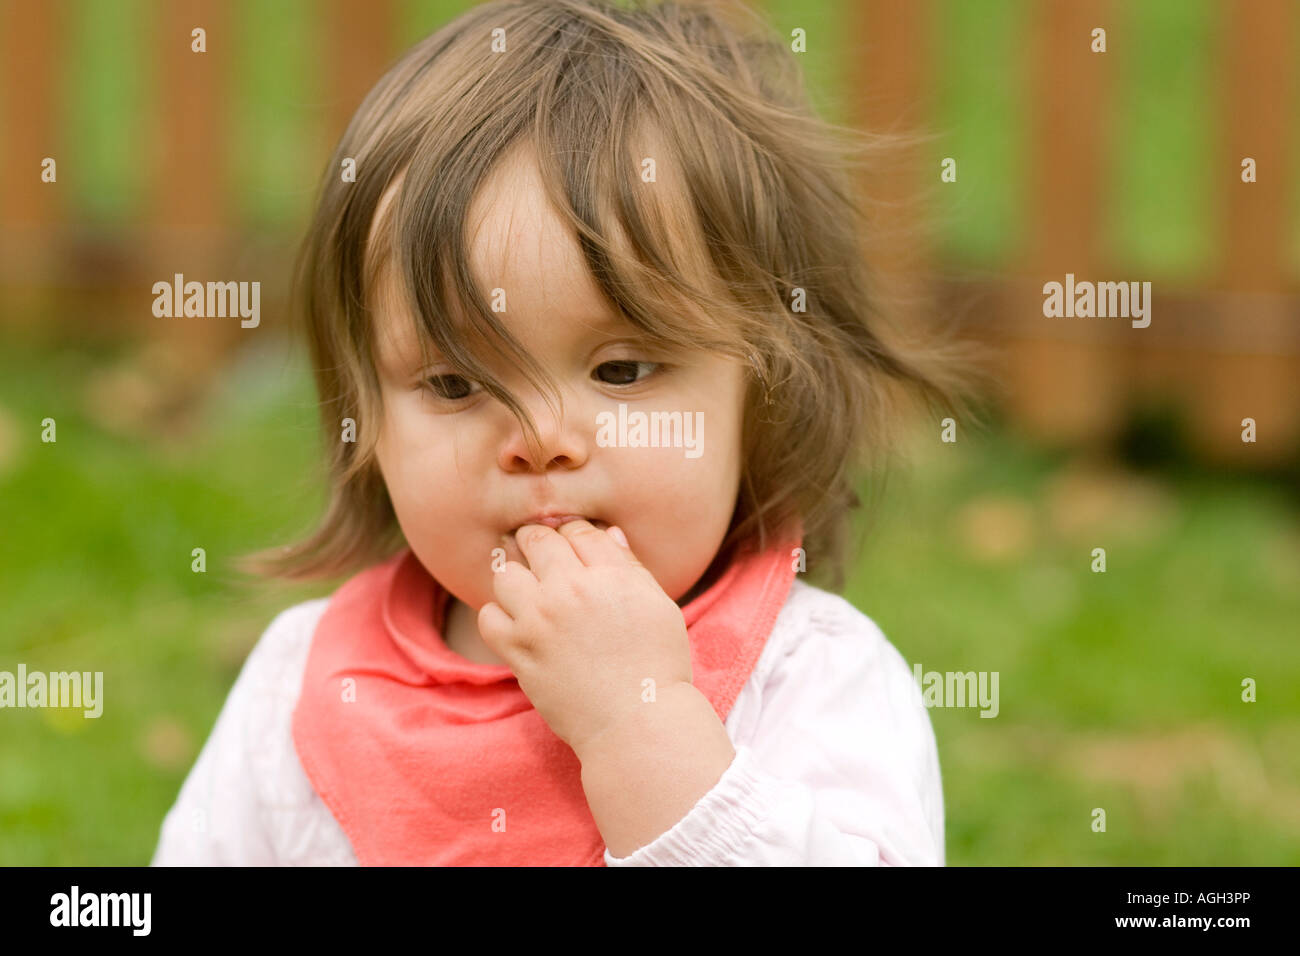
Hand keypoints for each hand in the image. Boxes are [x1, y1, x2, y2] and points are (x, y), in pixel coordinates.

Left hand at [477, 520, 694, 757]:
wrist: (637, 724)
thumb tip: (609, 535)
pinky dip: (498, 615)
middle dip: (538, 542)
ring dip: (515, 577)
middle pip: (538, 541)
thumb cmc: (657, 666)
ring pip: (505, 573)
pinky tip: (516, 623)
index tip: (572, 547)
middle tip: (541, 555)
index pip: (579, 531)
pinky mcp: (518, 651)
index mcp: (610, 576)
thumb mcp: (659, 607)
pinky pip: (488, 617)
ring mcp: (539, 621)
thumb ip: (632, 567)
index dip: (575, 534)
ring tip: (528, 591)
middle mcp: (569, 590)